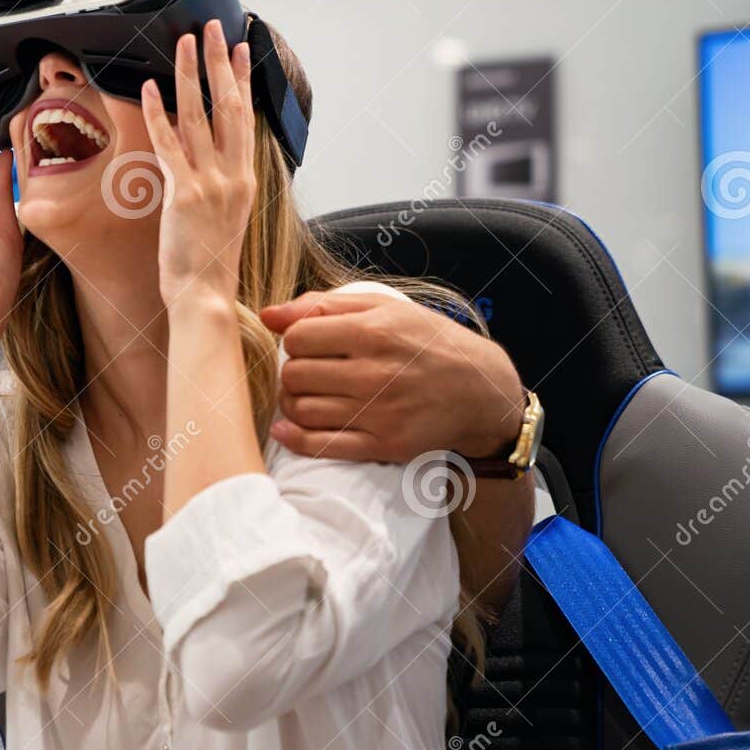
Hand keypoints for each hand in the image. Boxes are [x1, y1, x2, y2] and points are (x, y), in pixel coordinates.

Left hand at [140, 19, 255, 309]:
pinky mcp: (184, 194)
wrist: (205, 295)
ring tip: (186, 43)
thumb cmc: (209, 263)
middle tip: (214, 29)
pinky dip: (158, 114)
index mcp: (245, 179)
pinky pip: (169, 145)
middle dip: (221, 63)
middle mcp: (233, 175)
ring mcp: (210, 183)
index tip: (241, 48)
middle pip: (229, 106)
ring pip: (200, 117)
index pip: (246, 117)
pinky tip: (151, 88)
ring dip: (191, 75)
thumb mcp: (226, 217)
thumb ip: (220, 183)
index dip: (243, 79)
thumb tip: (208, 160)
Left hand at [259, 291, 524, 461]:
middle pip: (295, 375)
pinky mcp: (384, 445)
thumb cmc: (427, 342)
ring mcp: (380, 413)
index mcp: (375, 332)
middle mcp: (376, 373)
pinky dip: (294, 438)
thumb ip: (323, 305)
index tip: (307, 344)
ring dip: (292, 403)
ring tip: (305, 395)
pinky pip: (320, 445)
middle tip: (307, 372)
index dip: (294, 341)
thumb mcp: (385, 308)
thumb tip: (268, 315)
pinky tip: (287, 428)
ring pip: (302, 410)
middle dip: (292, 372)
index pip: (297, 338)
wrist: (482, 391)